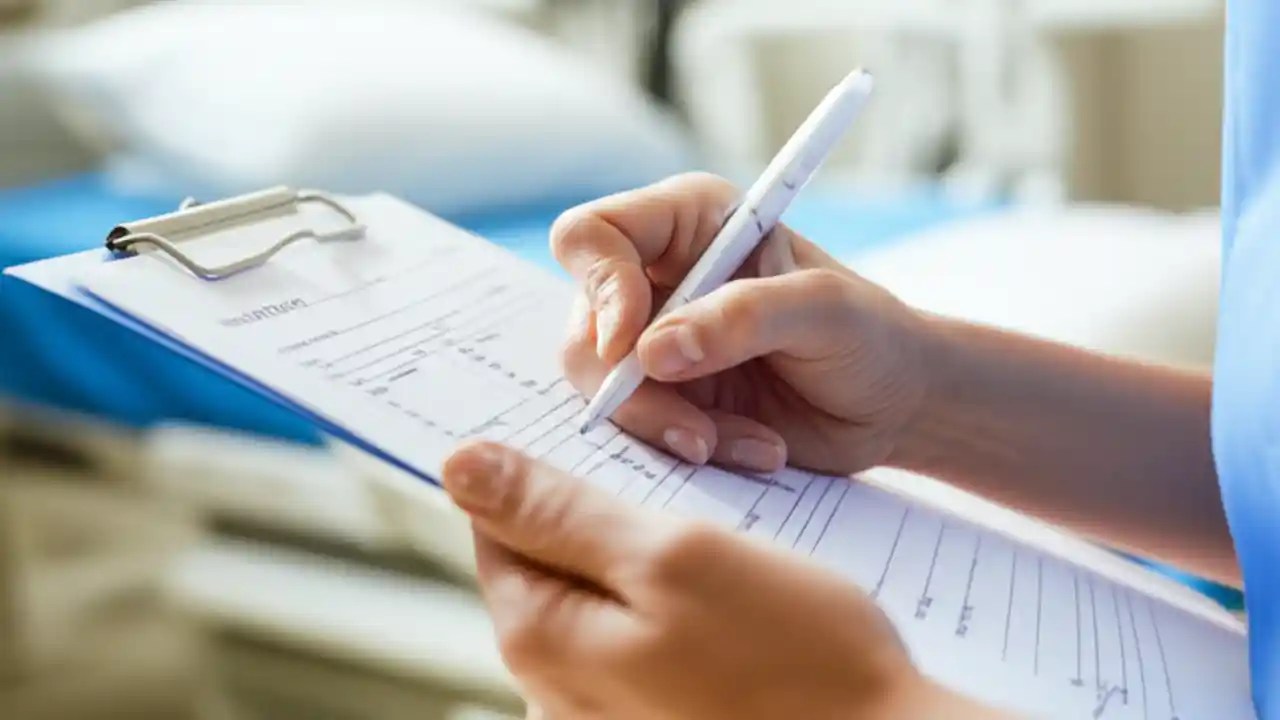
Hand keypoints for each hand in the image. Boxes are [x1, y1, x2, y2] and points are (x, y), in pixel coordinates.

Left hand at [441, 441, 1001, 719]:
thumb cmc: (796, 657)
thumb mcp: (672, 557)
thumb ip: (558, 513)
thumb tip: (461, 465)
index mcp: (541, 634)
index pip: (497, 521)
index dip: (546, 464)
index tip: (607, 432)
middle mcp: (551, 685)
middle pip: (546, 559)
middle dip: (601, 509)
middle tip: (677, 479)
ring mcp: (601, 709)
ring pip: (596, 594)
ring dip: (643, 554)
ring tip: (713, 533)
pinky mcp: (650, 714)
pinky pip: (635, 634)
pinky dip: (668, 597)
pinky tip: (726, 588)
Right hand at [551, 172, 930, 475]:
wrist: (897, 405)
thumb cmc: (871, 335)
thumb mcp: (823, 311)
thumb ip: (741, 318)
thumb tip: (649, 352)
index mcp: (687, 223)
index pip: (592, 236)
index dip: (599, 289)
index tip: (630, 348)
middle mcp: (657, 280)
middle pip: (584, 331)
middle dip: (634, 393)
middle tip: (696, 433)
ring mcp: (654, 347)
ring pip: (603, 393)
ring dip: (670, 430)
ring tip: (752, 444)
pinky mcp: (665, 402)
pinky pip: (640, 434)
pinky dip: (692, 452)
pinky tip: (756, 449)